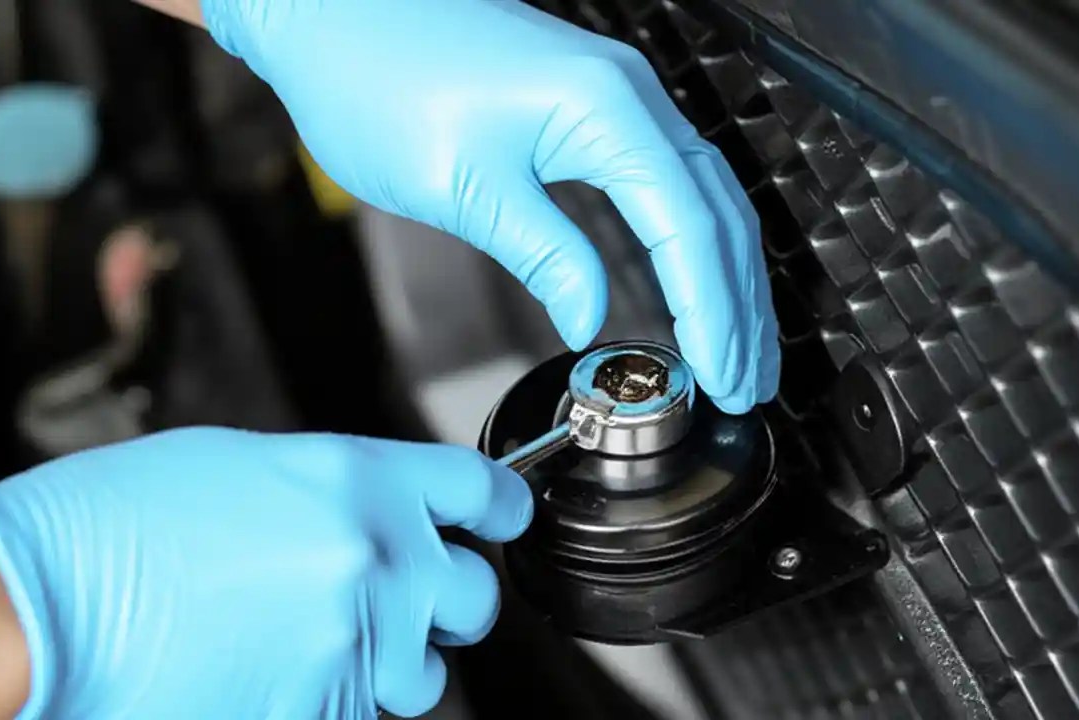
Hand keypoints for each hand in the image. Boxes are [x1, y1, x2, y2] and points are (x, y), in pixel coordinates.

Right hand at [0, 427, 532, 717]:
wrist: (45, 602)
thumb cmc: (125, 523)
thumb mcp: (248, 468)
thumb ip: (339, 492)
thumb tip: (381, 514)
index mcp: (359, 481)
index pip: (481, 489)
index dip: (502, 505)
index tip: (504, 515)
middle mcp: (374, 560)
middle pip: (473, 595)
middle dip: (446, 600)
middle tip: (399, 598)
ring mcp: (352, 645)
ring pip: (421, 673)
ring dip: (386, 662)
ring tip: (310, 643)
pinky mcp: (319, 711)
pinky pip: (360, 713)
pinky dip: (330, 698)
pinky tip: (272, 673)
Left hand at [202, 0, 779, 413]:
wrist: (329, 12)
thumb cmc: (378, 79)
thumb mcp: (463, 185)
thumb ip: (543, 253)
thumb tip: (588, 317)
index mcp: (606, 110)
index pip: (688, 227)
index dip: (713, 311)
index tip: (723, 376)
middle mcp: (627, 94)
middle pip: (716, 211)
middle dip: (739, 303)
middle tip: (748, 382)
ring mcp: (613, 95)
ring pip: (700, 194)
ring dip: (724, 275)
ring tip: (737, 348)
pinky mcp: (588, 106)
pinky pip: (664, 177)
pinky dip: (688, 239)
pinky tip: (690, 281)